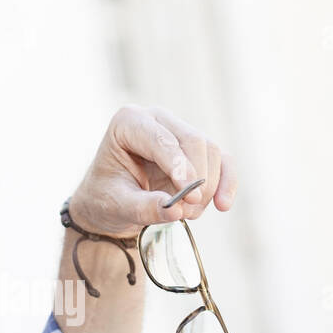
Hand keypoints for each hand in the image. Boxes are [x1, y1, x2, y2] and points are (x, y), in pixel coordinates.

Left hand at [67, 105, 237, 236]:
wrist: (110, 203)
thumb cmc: (106, 198)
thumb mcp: (116, 205)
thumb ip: (142, 207)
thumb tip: (175, 210)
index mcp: (128, 122)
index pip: (162, 140)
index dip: (180, 166)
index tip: (190, 196)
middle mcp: (156, 119)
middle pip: (193, 141)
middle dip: (197, 179)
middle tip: (188, 210)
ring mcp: (179, 131)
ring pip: (211, 151)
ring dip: (208, 187)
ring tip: (187, 213)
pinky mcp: (196, 150)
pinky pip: (222, 161)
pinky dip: (226, 182)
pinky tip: (223, 205)